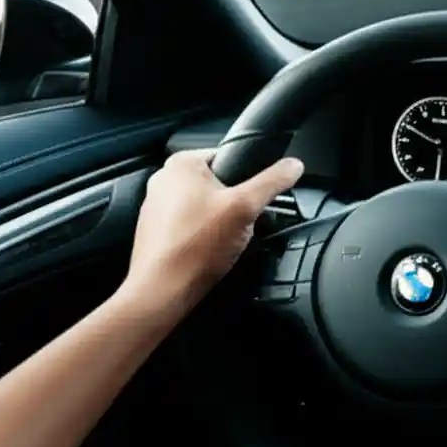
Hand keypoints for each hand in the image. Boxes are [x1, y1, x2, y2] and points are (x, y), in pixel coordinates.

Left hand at [118, 149, 303, 320]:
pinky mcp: (153, 231)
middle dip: (231, 203)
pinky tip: (205, 252)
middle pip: (215, 184)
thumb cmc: (197, 245)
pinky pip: (187, 226)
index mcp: (182, 163)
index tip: (250, 200)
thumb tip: (294, 165)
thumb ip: (272, 182)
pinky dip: (199, 236)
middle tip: (238, 223)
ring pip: (202, 206)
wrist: (162, 290)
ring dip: (216, 221)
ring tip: (220, 241)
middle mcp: (163, 179)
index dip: (245, 178)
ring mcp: (154, 206)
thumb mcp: (245, 208)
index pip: (226, 157)